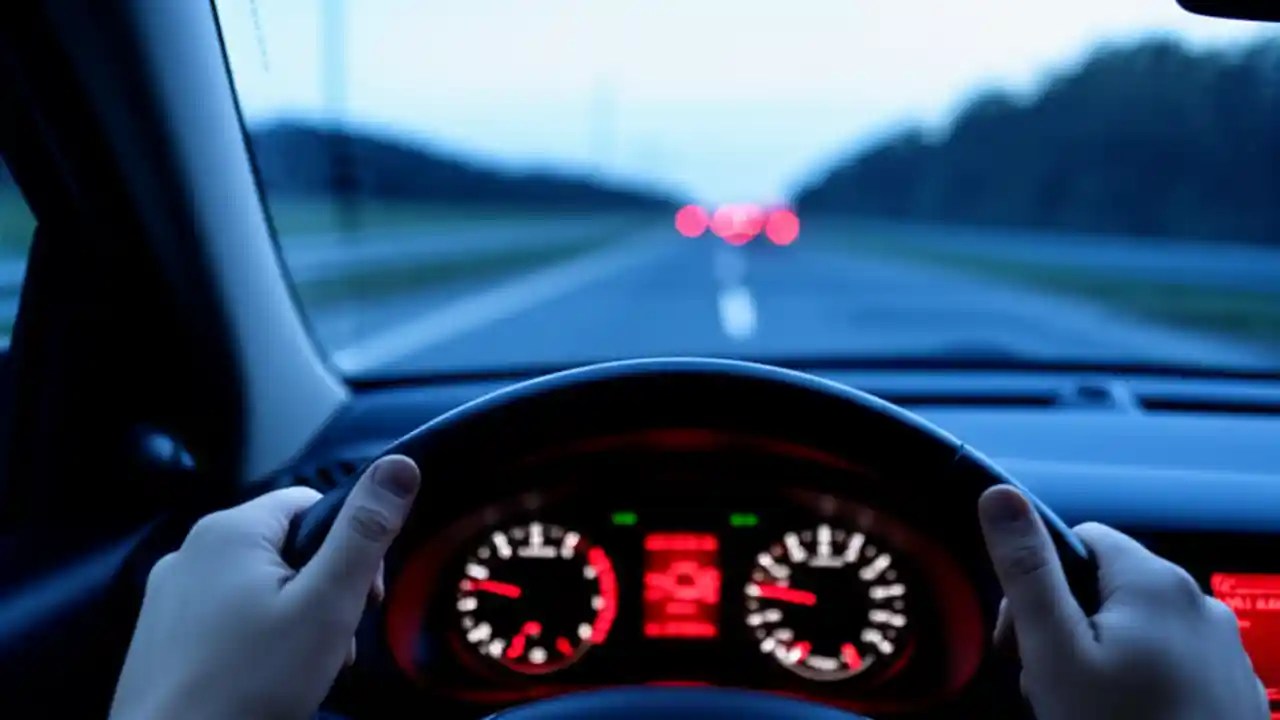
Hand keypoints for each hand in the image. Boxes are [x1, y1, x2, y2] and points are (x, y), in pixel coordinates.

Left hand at [110, 455, 420, 719]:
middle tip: (335, 640)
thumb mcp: (326, 604)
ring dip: (292, 618)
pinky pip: (225, 619)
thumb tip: (399, 466)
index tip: (363, 595)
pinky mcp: (162, 636)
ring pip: (256, 587)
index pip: (312, 504)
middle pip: (286, 549)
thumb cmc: (248, 685)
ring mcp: (169, 597)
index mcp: (229, 531)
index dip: (351, 546)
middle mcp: (191, 552)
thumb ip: (364, 533)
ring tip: (302, 667)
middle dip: (322, 591)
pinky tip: (265, 678)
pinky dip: (255, 641)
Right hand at [978, 485, 1266, 719]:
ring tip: (1086, 709)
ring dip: (1103, 660)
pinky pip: (1171, 667)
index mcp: (1154, 582)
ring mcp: (1224, 650)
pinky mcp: (1233, 692)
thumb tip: (1000, 496)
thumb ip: (1027, 572)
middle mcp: (1199, 604)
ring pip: (1138, 631)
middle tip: (1050, 684)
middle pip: (1107, 589)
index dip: (1039, 583)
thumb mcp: (1055, 652)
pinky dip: (1142, 686)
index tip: (1023, 637)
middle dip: (1068, 628)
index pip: (1081, 540)